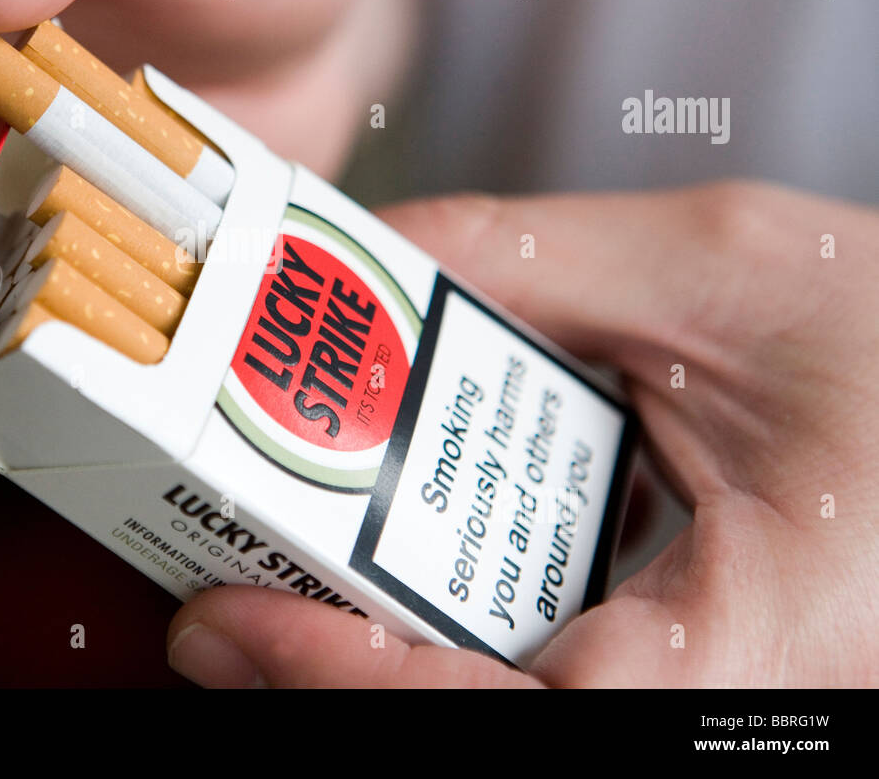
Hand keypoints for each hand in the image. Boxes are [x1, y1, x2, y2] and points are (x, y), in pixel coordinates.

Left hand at [167, 182, 878, 685]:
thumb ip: (532, 259)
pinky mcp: (674, 659)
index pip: (516, 711)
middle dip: (338, 674)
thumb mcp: (724, 270)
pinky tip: (387, 565)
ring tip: (276, 584)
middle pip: (482, 716)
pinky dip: (449, 622)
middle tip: (219, 614)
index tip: (230, 631)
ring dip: (379, 651)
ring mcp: (693, 688)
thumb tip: (371, 256)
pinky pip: (541, 662)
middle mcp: (717, 699)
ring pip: (504, 698)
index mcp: (755, 641)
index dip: (352, 683)